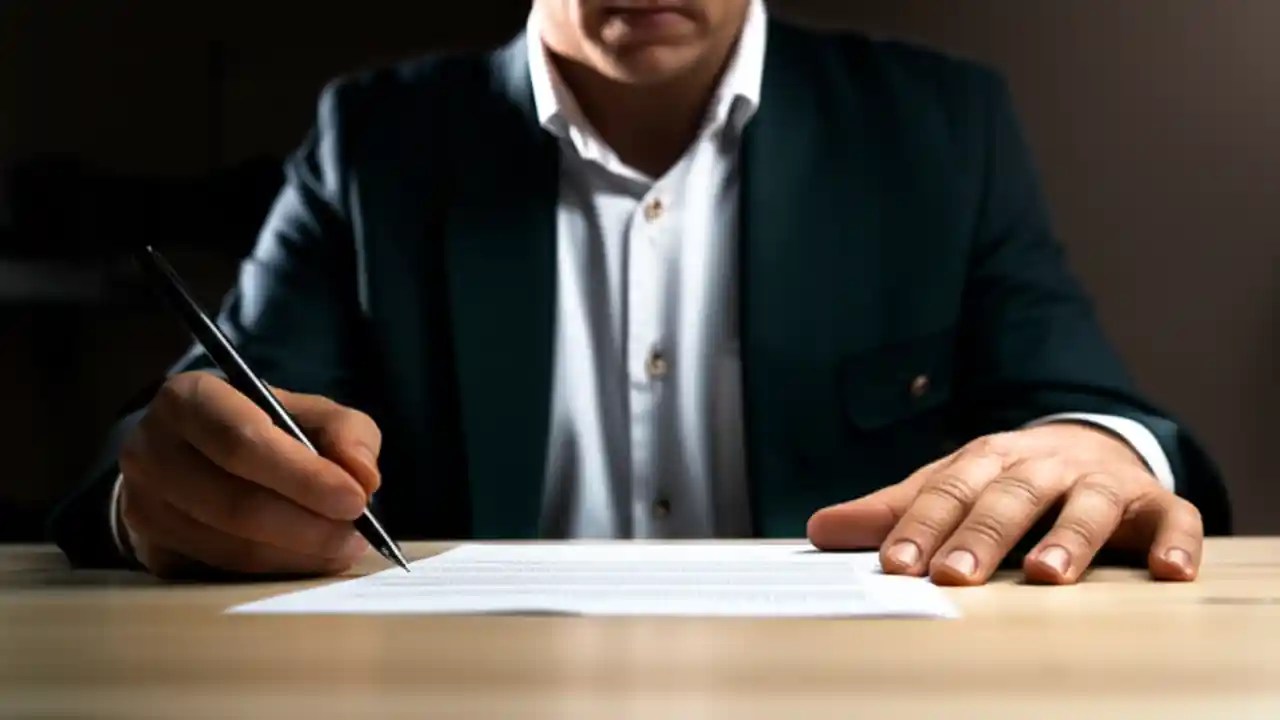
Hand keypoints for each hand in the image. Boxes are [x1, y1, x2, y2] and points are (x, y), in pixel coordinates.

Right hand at [118, 371, 380, 577]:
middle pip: (234, 503)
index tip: (355, 499)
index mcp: (187, 399)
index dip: (303, 476)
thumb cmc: (258, 429)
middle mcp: (150, 450)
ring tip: (340, 547)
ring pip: (229, 547)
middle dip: (307, 526)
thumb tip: (364, 477)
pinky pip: (221, 572)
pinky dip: (274, 572)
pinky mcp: (151, 552)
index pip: (242, 441)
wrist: (189, 455)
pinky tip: (306, 558)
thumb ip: (346, 432)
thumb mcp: (305, 412)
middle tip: (356, 535)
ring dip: (297, 554)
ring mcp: (143, 506)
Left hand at [806, 423, 1202, 584]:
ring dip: (1070, 539)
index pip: (948, 492)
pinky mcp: (1156, 505)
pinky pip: (1173, 520)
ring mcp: (1101, 484)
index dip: (921, 526)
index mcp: (986, 462)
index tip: (895, 564)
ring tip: (1048, 575)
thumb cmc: (1007, 481)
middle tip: (954, 575)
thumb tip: (819, 530)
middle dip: (982, 536)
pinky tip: (1169, 571)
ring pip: (1087, 506)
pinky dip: (1175, 543)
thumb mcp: (949, 488)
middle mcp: (1043, 467)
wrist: (1091, 444)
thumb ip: (892, 512)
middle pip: (1010, 498)